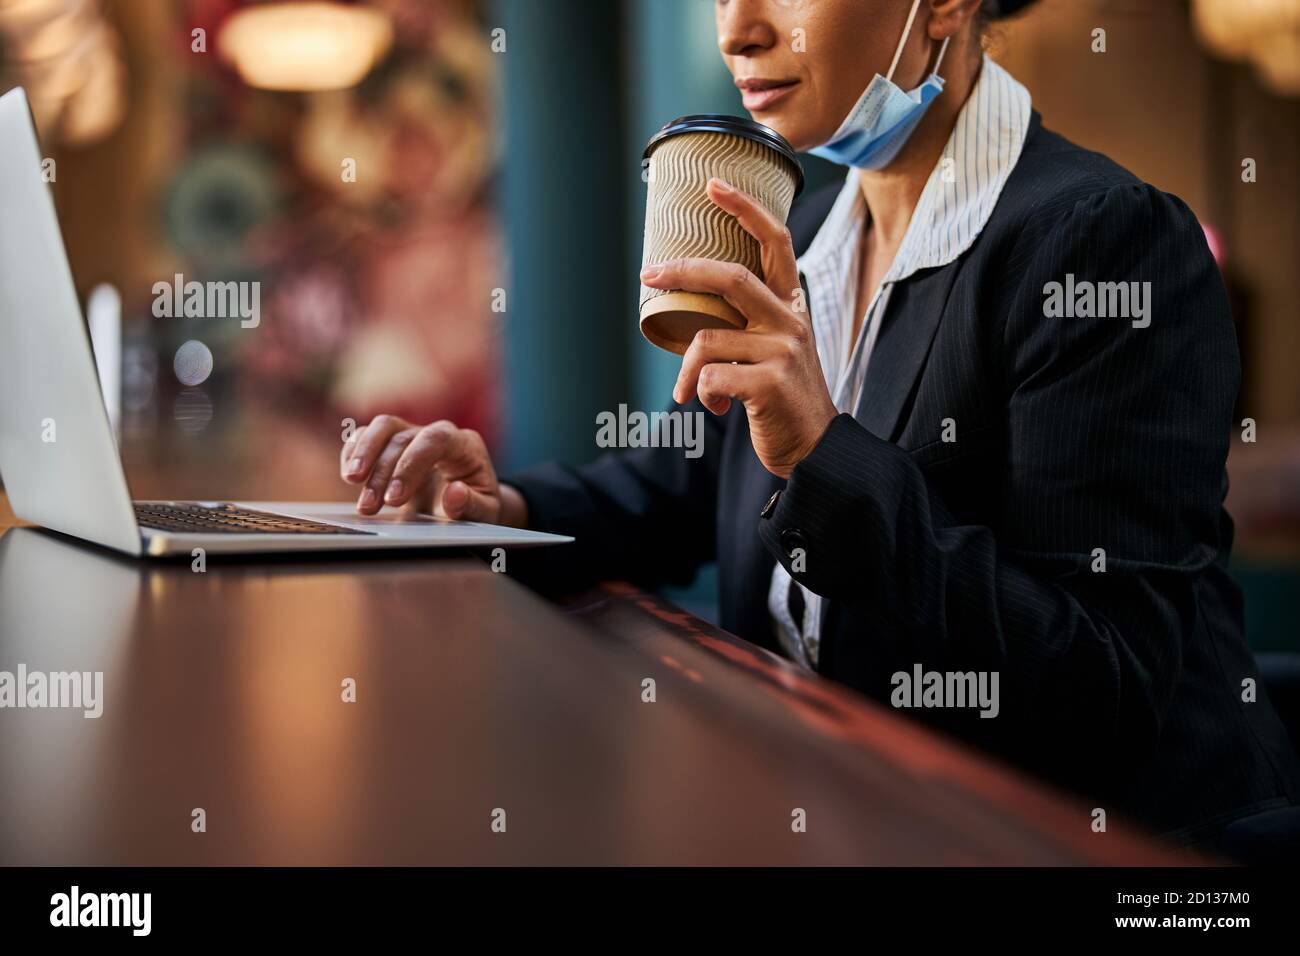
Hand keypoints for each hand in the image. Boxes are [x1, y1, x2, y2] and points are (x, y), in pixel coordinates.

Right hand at [339, 415, 526, 525]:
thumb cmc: (476, 503)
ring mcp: (413, 434)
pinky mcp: (392, 442)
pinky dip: (353, 451)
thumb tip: (454, 493)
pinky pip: (367, 435)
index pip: (436, 439)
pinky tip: (349, 475)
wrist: (467, 498)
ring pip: (381, 428)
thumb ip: (472, 505)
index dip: (411, 465)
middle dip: (382, 472)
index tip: (394, 498)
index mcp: (465, 445)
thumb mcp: (484, 512)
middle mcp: (437, 433)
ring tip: (352, 483)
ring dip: (362, 455)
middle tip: (369, 506)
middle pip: (402, 437)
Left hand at [640, 177, 837, 477]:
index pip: (775, 242)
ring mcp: (783, 351)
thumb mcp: (774, 349)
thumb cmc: (783, 396)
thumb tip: (690, 310)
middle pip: (730, 276)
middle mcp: (790, 321)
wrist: (815, 447)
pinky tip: (715, 407)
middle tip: (648, 275)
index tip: (712, 184)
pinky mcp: (770, 384)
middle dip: (682, 271)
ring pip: (707, 339)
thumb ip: (745, 324)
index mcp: (790, 305)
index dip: (745, 209)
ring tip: (689, 393)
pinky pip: (711, 376)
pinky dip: (701, 393)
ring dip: (686, 370)